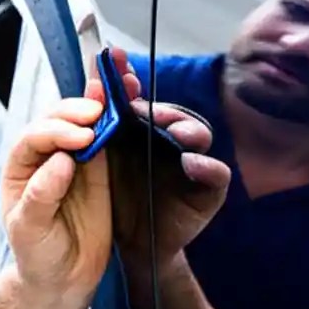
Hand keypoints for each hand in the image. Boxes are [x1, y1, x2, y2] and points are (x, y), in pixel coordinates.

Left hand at [0, 97, 111, 303]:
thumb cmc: (37, 254)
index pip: (35, 138)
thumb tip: (60, 160)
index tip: (81, 136)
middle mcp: (45, 157)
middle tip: (97, 113)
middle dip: (76, 112)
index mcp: (20, 167)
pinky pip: (107, 140)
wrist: (64, 279)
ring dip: (98, 107)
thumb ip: (41, 196)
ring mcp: (74, 160)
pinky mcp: (100, 169)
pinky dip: (115, 123)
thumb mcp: (29, 231)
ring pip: (83, 124)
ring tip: (114, 96)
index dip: (56, 132)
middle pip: (58, 122)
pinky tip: (126, 109)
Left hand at [95, 47, 231, 270]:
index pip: (138, 96)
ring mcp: (193, 161)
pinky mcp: (209, 190)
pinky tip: (189, 163)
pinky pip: (216, 173)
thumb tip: (92, 80)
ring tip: (173, 132)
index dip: (126, 78)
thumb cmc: (117, 200)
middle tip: (143, 110)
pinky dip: (205, 166)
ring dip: (185, 128)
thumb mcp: (101, 162)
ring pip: (198, 133)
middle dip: (159, 106)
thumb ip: (99, 125)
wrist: (133, 248)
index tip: (114, 61)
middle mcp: (170, 139)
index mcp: (142, 129)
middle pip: (173, 111)